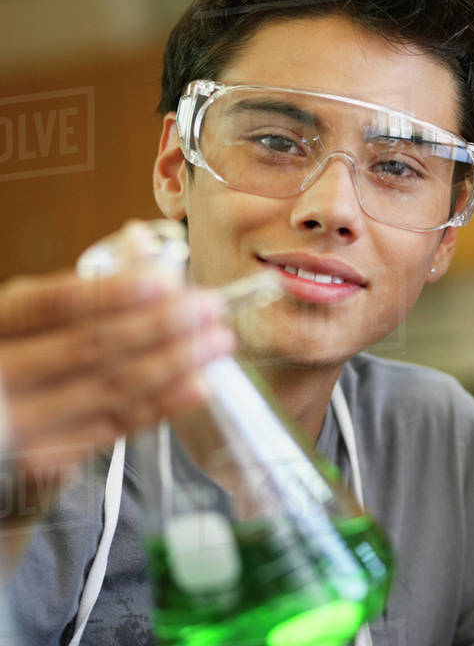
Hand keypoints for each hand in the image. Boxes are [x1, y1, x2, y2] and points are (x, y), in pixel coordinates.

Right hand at [0, 269, 233, 480]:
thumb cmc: (22, 350)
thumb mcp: (37, 314)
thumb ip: (90, 290)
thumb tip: (150, 252)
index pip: (53, 304)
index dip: (111, 293)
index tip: (165, 282)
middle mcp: (2, 372)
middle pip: (90, 346)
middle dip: (160, 325)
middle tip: (211, 308)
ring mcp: (22, 420)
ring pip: (110, 389)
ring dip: (174, 363)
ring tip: (217, 342)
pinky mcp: (50, 455)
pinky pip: (116, 427)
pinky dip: (162, 405)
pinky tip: (198, 385)